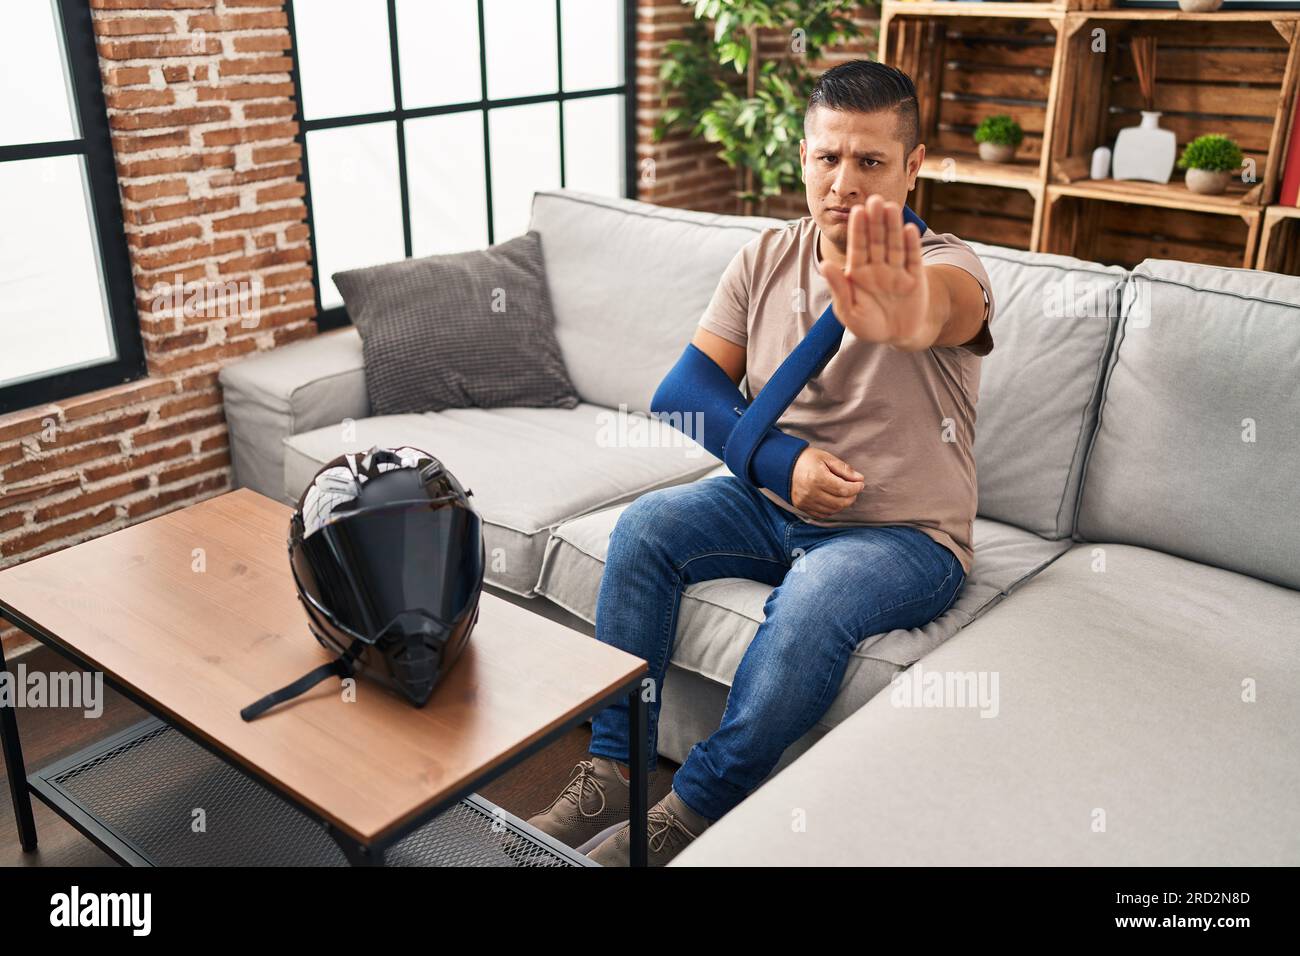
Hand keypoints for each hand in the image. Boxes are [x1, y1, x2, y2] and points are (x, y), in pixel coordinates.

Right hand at [790, 447, 863, 518]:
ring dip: (843, 504)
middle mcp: (811, 492)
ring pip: (832, 510)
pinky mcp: (802, 507)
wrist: (783, 465)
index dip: (856, 488)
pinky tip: (834, 500)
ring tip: (845, 494)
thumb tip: (859, 479)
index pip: (844, 489)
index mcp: (818, 478)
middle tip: (854, 489)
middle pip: (840, 502)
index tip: (860, 483)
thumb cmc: (806, 459)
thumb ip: (844, 469)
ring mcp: (806, 502)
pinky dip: (832, 509)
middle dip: (851, 497)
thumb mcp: (826, 458)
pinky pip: (822, 514)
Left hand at [819, 195, 936, 351]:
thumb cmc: (868, 325)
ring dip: (892, 227)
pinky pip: (913, 259)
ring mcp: (897, 271)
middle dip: (875, 221)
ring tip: (890, 207)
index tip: (856, 211)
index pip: (858, 247)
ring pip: (894, 245)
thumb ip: (838, 288)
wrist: (897, 337)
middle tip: (874, 199)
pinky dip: (911, 245)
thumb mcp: (848, 311)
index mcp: (859, 273)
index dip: (858, 230)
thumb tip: (824, 265)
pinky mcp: (915, 278)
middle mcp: (878, 267)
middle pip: (877, 241)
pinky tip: (908, 229)